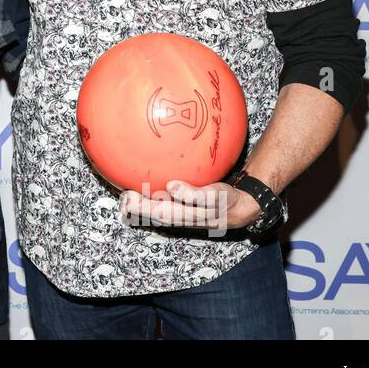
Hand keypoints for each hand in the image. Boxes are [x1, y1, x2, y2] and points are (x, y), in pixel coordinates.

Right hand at [119, 179, 259, 235]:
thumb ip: (178, 176)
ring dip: (160, 207)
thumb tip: (156, 152)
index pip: (154, 212)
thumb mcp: (197, 186)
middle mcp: (190, 216)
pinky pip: (202, 199)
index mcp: (181, 212)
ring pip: (178, 213)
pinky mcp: (219, 202)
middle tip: (125, 200)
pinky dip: (187, 195)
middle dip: (143, 210)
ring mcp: (205, 212)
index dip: (136, 210)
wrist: (248, 203)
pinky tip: (173, 186)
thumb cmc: (216, 194)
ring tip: (141, 199)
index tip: (120, 200)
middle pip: (163, 215)